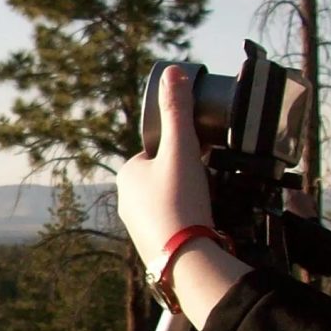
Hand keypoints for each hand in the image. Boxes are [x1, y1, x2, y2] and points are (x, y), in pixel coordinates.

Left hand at [118, 64, 248, 328]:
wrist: (184, 258)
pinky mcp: (152, 246)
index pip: (156, 151)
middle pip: (164, 176)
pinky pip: (173, 224)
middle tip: (205, 185)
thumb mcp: (181, 149)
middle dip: (186, 178)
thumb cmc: (180, 200)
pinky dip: (187, 221)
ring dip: (188, 200)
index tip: (199, 160)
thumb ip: (178, 110)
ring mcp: (136, 226)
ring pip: (169, 201)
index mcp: (127, 174)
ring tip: (205, 206)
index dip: (181, 152)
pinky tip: (201, 225)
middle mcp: (125, 200)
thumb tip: (172, 72)